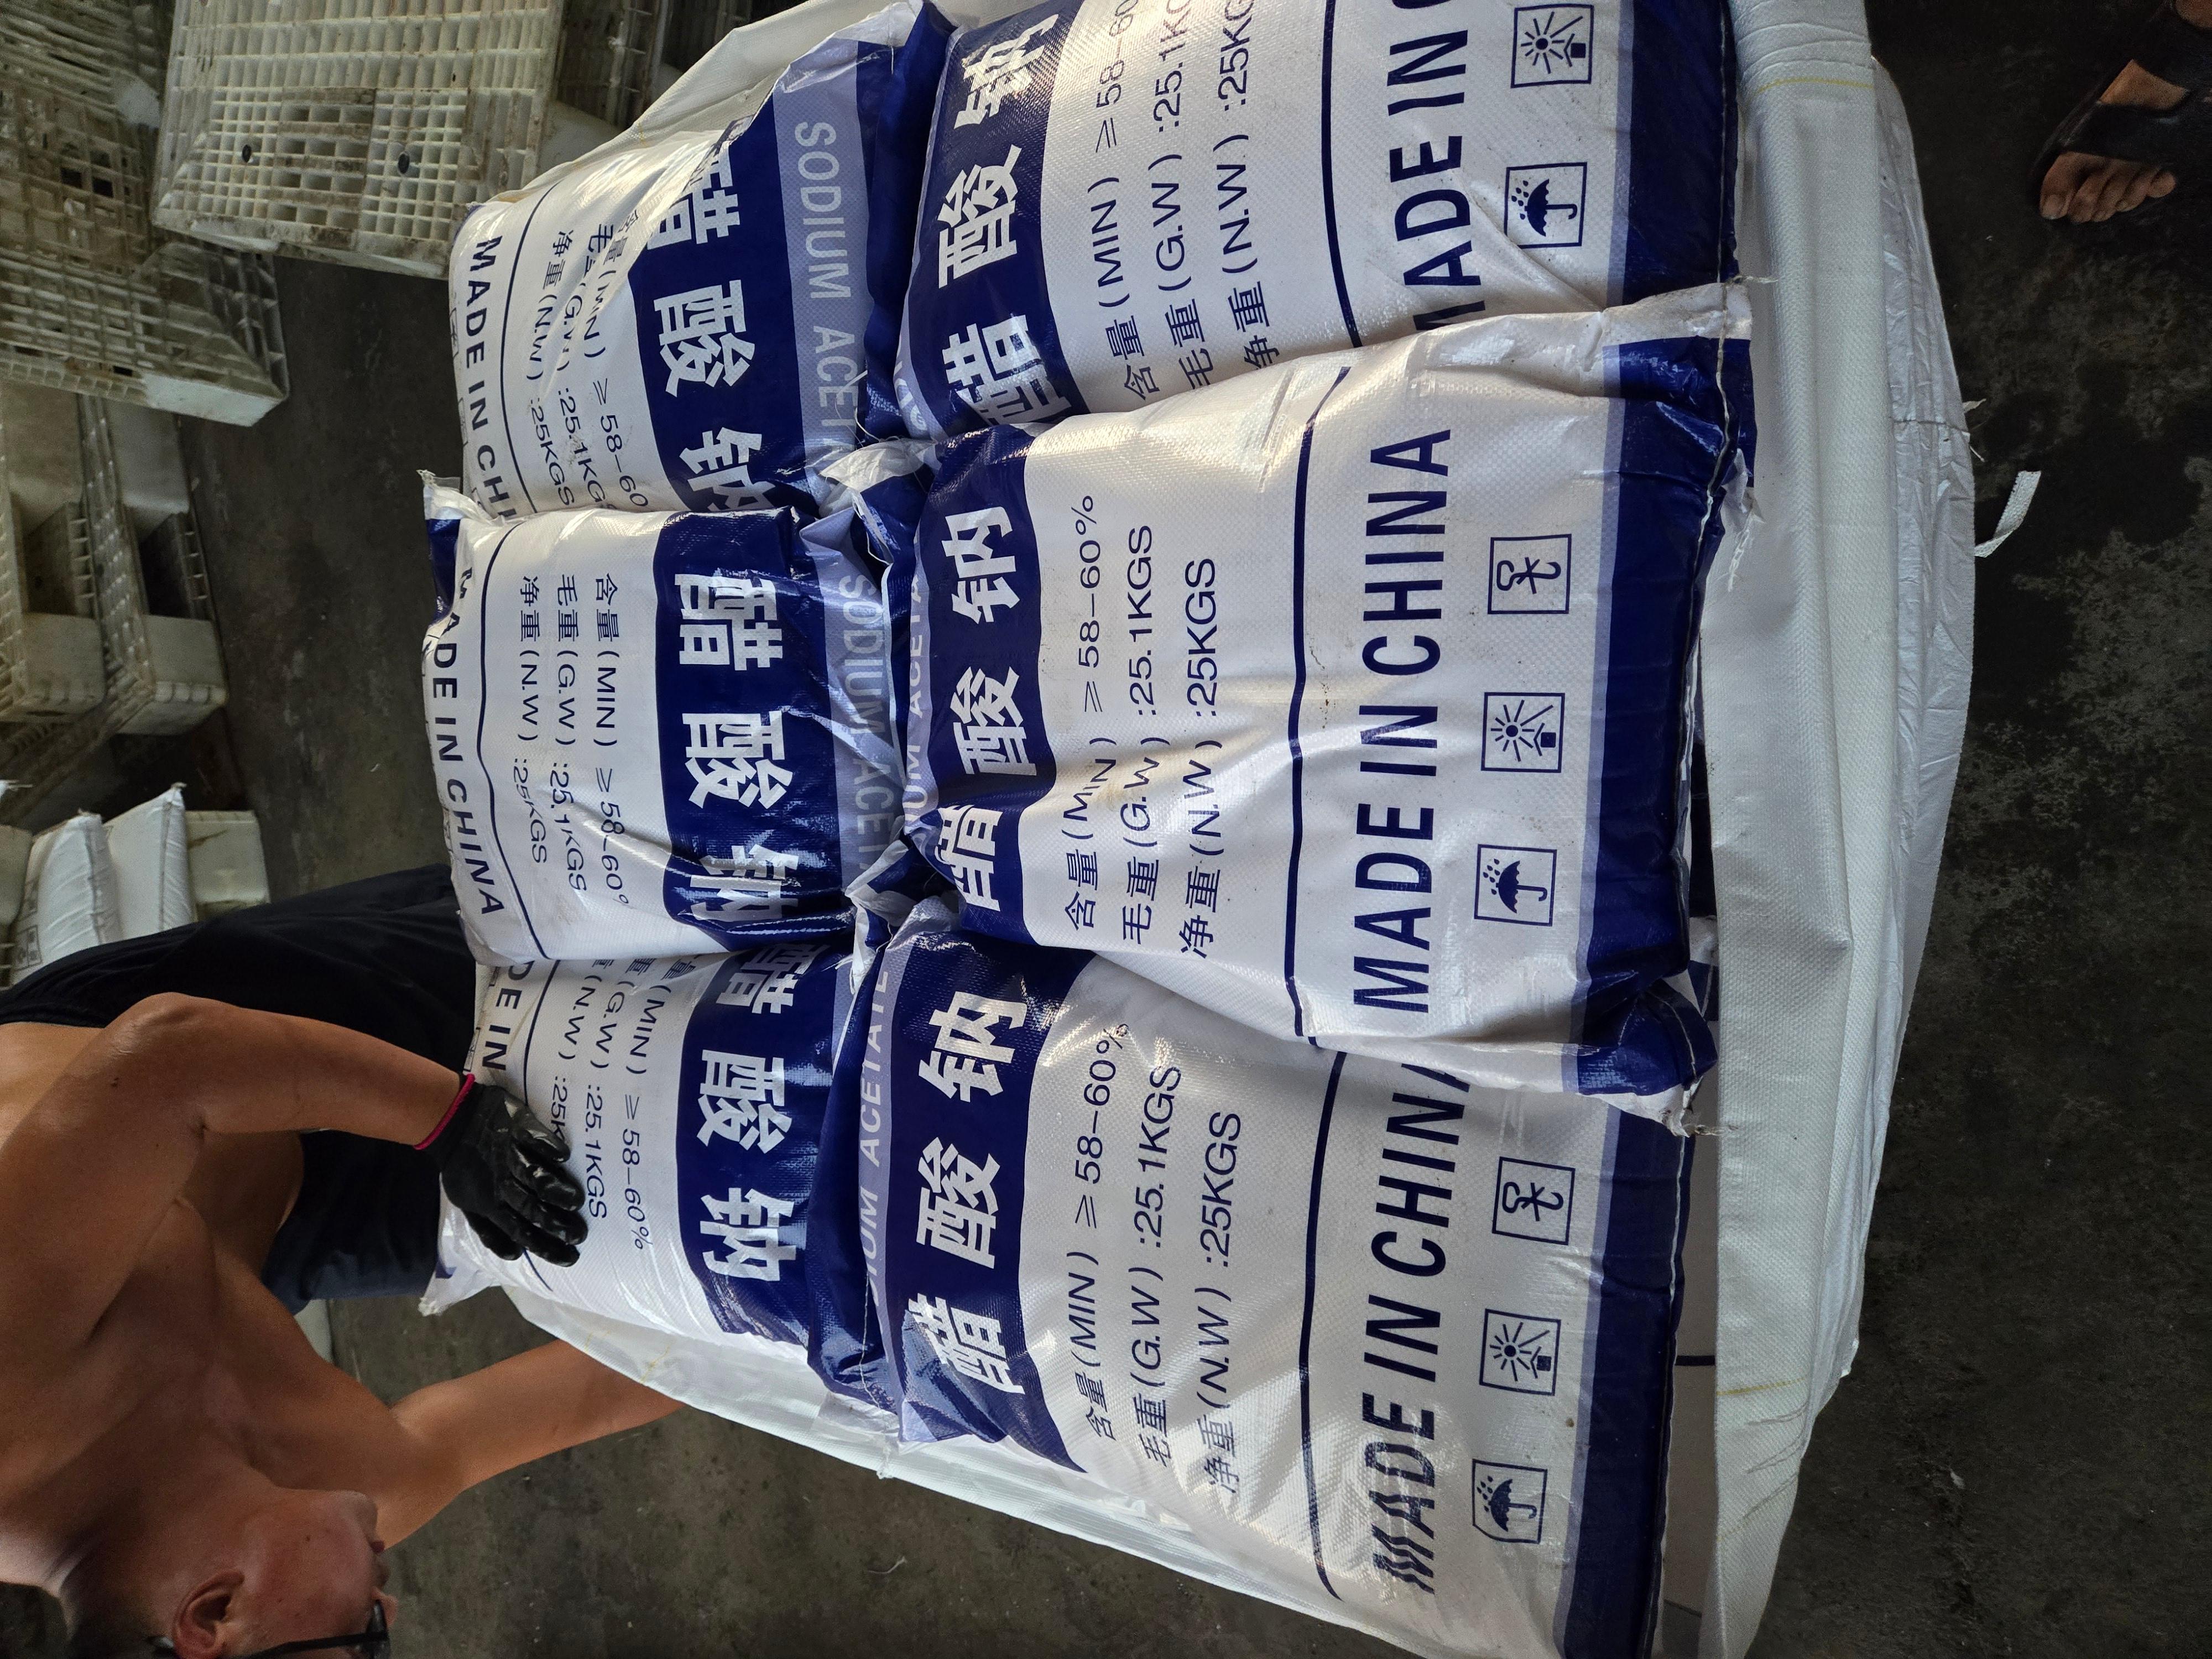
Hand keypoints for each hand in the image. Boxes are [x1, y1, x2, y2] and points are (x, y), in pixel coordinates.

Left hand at [420, 1078, 587, 1264]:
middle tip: (579, 1234)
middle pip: (531, 1209)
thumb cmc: (463, 1167)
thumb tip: (514, 1255)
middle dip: (556, 1225)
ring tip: (576, 1201)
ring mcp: (510, 1156)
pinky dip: (548, 1148)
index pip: (521, 1232)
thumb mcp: (467, 1205)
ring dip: (555, 1190)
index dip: (545, 1247)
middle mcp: (502, 1184)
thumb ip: (489, 1231)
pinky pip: (535, 1141)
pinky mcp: (517, 1130)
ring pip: (534, 1177)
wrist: (451, 1123)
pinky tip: (564, 1156)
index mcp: (491, 1204)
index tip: (570, 1257)